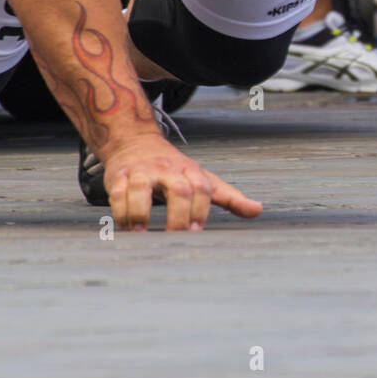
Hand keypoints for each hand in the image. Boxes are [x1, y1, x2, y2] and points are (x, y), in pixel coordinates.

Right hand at [103, 133, 262, 230]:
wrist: (136, 141)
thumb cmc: (174, 168)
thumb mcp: (203, 178)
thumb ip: (229, 197)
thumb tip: (258, 210)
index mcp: (191, 171)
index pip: (202, 189)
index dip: (201, 211)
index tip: (197, 231)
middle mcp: (168, 169)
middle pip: (178, 189)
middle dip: (179, 215)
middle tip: (175, 236)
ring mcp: (143, 171)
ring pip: (142, 188)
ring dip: (141, 213)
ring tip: (141, 233)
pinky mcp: (120, 175)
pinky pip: (118, 193)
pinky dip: (121, 211)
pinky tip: (126, 228)